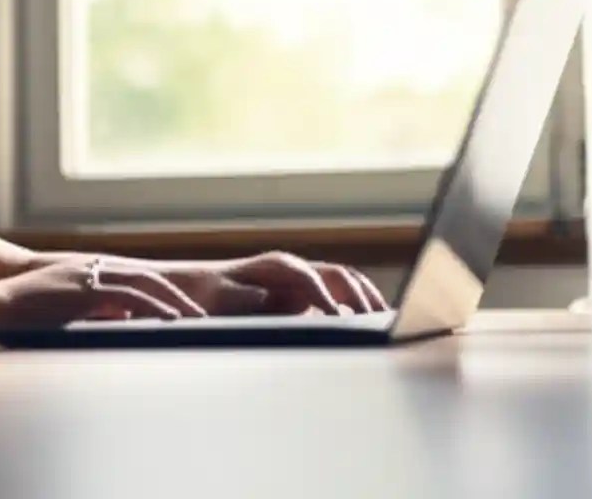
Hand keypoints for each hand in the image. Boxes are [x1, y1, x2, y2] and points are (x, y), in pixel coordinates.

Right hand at [0, 258, 207, 326]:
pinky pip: (129, 298)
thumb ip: (96, 308)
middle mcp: (93, 267)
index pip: (136, 276)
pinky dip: (153, 307)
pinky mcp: (86, 290)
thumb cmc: (25, 311)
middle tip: (198, 312)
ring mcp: (90, 276)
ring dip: (172, 301)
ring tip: (193, 317)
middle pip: (147, 276)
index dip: (162, 290)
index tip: (182, 306)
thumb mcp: (67, 307)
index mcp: (89, 269)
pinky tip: (169, 319)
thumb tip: (123, 317)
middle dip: (176, 294)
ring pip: (144, 284)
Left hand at [198, 251, 388, 315]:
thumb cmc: (209, 294)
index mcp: (278, 267)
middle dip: (362, 298)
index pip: (313, 279)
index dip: (328, 298)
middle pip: (341, 277)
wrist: (201, 287)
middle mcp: (296, 269)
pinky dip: (361, 306)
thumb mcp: (223, 298)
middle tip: (380, 324)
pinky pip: (342, 295)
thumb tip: (292, 303)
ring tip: (390, 323)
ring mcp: (304, 279)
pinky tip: (374, 325)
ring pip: (348, 284)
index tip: (343, 319)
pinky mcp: (308, 293)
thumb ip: (254, 300)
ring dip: (369, 301)